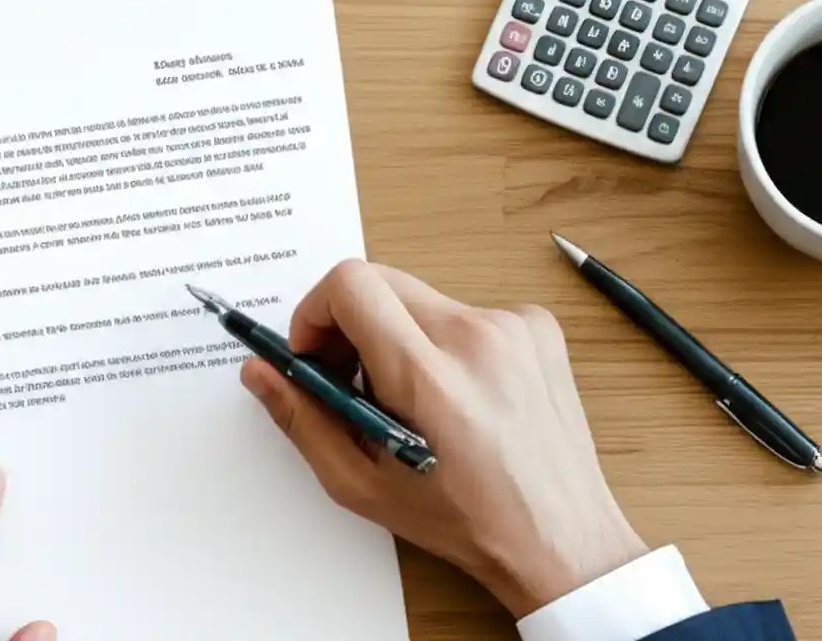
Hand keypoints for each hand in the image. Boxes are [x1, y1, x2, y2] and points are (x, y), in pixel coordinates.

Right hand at [240, 261, 647, 618]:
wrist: (561, 539)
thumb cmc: (465, 521)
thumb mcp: (363, 485)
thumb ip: (303, 420)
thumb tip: (260, 372)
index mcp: (428, 377)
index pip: (350, 285)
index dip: (314, 311)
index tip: (313, 350)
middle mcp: (475, 337)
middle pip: (380, 282)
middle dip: (349, 322)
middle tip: (350, 378)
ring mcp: (514, 326)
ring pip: (421, 299)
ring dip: (398, 335)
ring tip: (411, 399)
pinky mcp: (538, 327)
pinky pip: (466, 312)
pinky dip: (445, 343)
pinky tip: (458, 396)